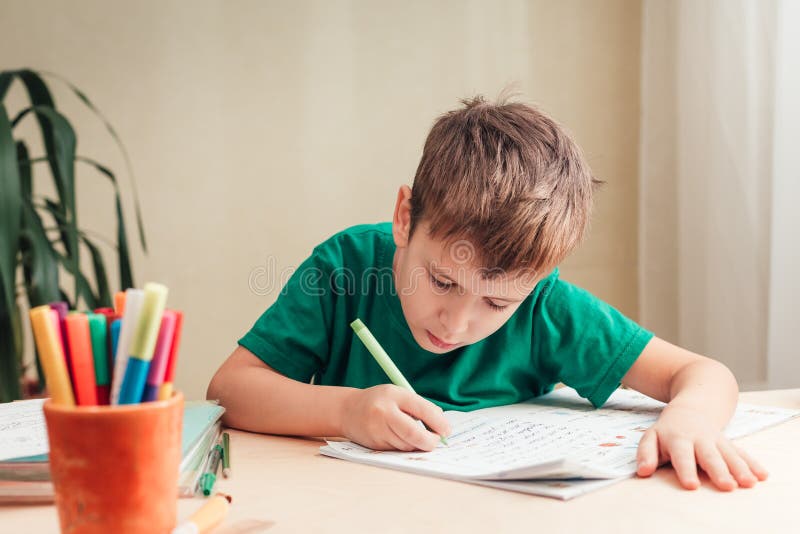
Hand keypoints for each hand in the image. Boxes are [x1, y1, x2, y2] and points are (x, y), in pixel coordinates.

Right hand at [340, 384, 450, 451]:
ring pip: (407, 445)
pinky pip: (397, 450)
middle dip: (430, 441)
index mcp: (394, 395)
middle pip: (414, 434)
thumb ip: (420, 406)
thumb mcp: (399, 395)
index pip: (422, 410)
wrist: (347, 410)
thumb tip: (442, 425)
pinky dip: (405, 447)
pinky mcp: (374, 444)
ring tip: (418, 437)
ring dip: (418, 445)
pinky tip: (401, 438)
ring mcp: (377, 430)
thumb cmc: (380, 401)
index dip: (438, 423)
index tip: (447, 430)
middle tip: (437, 441)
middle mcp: (384, 412)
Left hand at [636, 403, 767, 489]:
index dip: (686, 470)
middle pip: (710, 456)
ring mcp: (717, 441)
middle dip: (719, 471)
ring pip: (729, 454)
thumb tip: (642, 471)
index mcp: (678, 439)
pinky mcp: (729, 443)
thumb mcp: (651, 437)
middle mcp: (700, 440)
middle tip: (727, 486)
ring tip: (749, 483)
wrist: (691, 408)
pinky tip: (762, 475)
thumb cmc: (668, 430)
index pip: (682, 456)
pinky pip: (742, 453)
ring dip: (740, 468)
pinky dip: (752, 463)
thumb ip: (646, 454)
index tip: (692, 485)